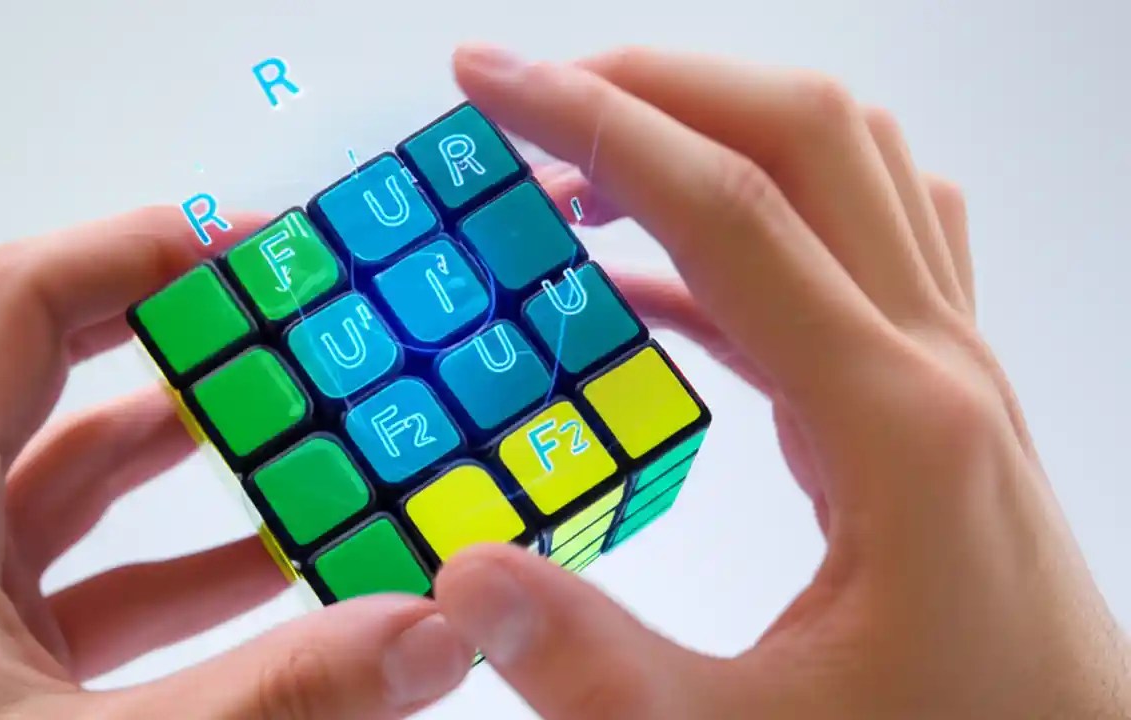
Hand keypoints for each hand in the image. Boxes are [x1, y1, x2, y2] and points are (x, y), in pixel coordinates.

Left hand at [0, 209, 469, 718]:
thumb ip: (264, 699)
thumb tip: (426, 631)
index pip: (27, 308)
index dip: (143, 251)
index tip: (258, 250)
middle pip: (71, 397)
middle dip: (201, 364)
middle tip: (313, 349)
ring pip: (88, 510)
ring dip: (208, 485)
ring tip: (321, 461)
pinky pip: (97, 601)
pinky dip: (189, 587)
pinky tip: (280, 592)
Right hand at [433, 45, 1130, 717]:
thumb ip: (596, 666)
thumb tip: (462, 577)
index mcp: (895, 426)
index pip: (731, 211)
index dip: (600, 126)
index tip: (493, 84)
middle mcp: (936, 364)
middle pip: (807, 136)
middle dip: (656, 87)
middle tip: (531, 100)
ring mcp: (943, 369)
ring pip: (844, 170)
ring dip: (712, 133)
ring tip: (587, 173)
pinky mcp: (924, 396)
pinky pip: (839, 256)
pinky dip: (737, 231)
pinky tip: (647, 285)